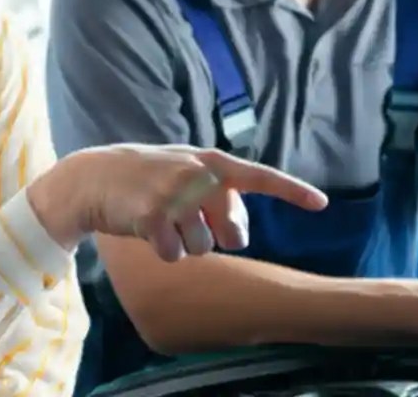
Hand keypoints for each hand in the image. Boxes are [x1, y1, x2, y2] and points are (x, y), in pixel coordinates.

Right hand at [28, 144, 328, 260]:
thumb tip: (239, 234)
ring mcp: (176, 195)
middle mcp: (200, 175)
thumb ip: (218, 193)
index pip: (261, 177)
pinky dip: (163, 251)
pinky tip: (145, 229)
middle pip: (233, 234)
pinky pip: (175, 255)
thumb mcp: (186, 171)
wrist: (94, 176)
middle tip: (188, 221)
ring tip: (160, 219)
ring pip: (203, 249)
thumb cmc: (148, 178)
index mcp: (213, 163)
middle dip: (216, 239)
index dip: (293, 192)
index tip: (322, 204)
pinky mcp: (153, 217)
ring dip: (183, 245)